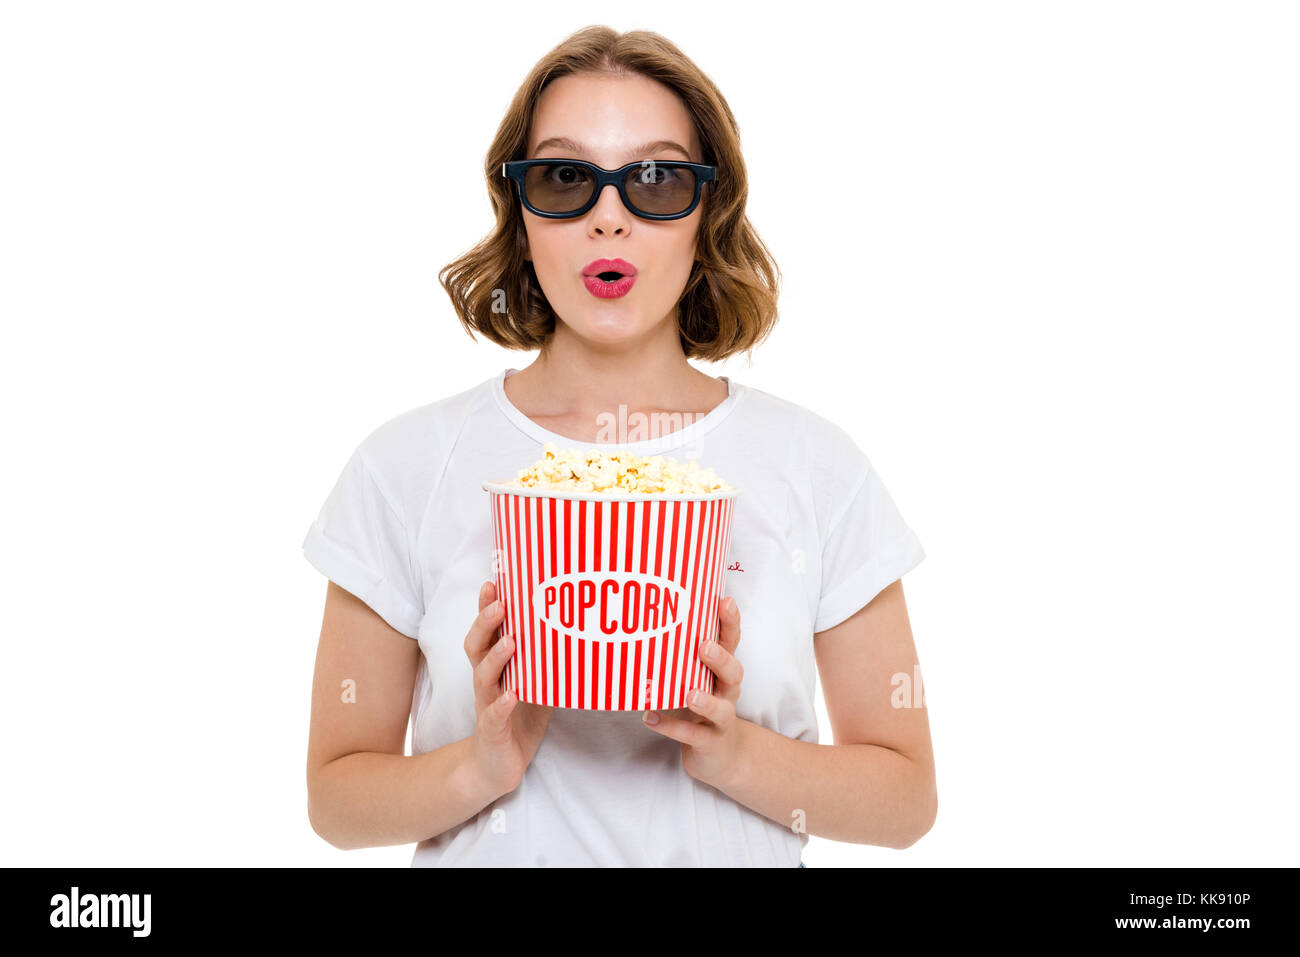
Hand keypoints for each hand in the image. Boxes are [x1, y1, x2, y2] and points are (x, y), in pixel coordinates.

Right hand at [464, 580, 553, 796]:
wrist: (496, 765)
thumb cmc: (518, 718)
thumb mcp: (537, 683)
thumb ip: (549, 659)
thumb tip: (582, 630)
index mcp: (495, 666)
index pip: (487, 630)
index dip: (487, 606)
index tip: (494, 582)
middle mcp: (487, 681)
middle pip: (477, 645)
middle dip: (486, 622)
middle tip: (500, 603)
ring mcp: (487, 704)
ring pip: (483, 676)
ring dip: (495, 657)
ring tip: (510, 642)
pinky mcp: (492, 730)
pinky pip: (494, 715)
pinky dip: (501, 704)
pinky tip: (511, 695)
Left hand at [641, 596, 745, 787]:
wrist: (721, 755)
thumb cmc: (704, 704)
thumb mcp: (698, 677)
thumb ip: (683, 654)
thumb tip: (649, 617)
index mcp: (724, 671)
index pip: (732, 643)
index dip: (731, 622)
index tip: (725, 601)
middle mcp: (727, 692)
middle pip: (734, 673)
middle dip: (720, 659)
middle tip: (703, 646)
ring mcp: (721, 719)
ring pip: (720, 709)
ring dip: (705, 701)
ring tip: (689, 693)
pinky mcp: (710, 742)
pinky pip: (692, 735)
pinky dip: (671, 726)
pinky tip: (649, 718)